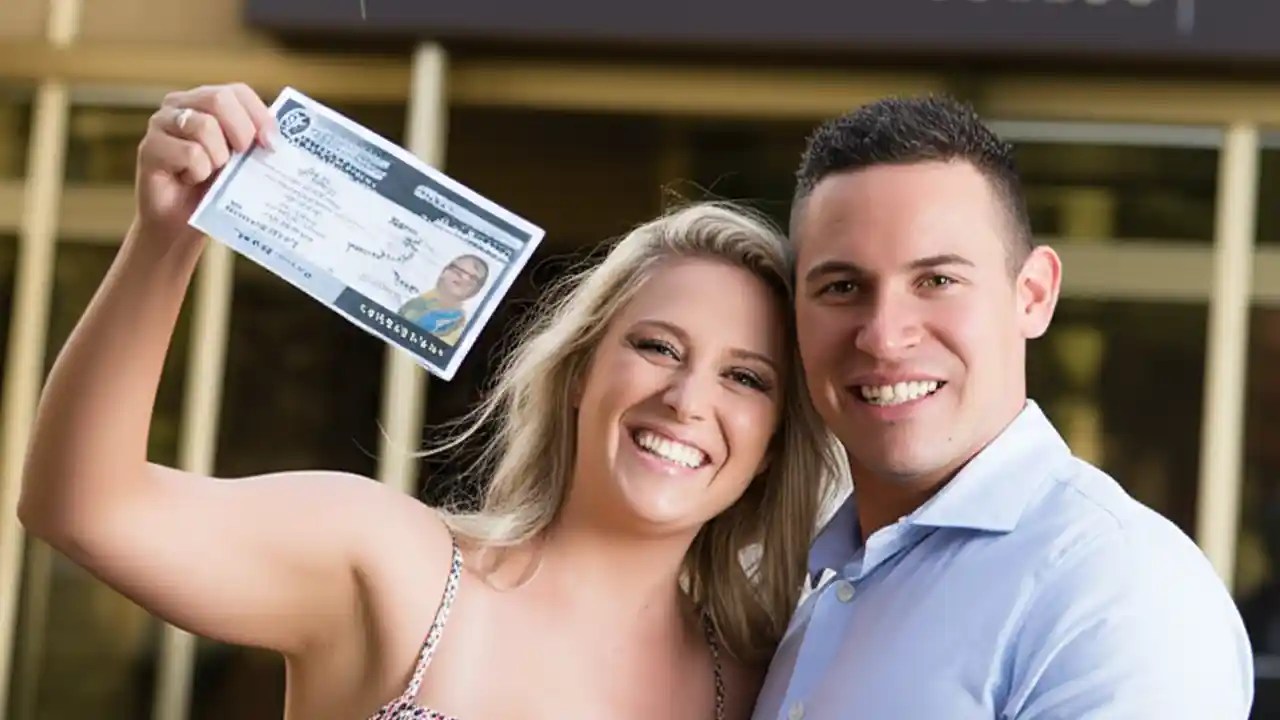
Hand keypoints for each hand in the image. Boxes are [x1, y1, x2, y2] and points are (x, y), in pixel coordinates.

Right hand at [134, 83, 274, 243]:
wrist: (182, 226)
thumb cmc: (215, 191)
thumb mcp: (242, 161)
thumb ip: (256, 142)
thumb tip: (277, 138)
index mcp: (207, 102)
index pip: (238, 91)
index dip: (259, 115)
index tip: (271, 144)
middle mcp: (181, 105)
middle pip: (219, 99)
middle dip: (242, 131)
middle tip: (243, 156)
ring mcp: (162, 123)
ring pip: (205, 126)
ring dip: (219, 158)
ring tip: (212, 173)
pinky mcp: (149, 147)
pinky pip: (190, 154)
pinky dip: (200, 173)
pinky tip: (190, 180)